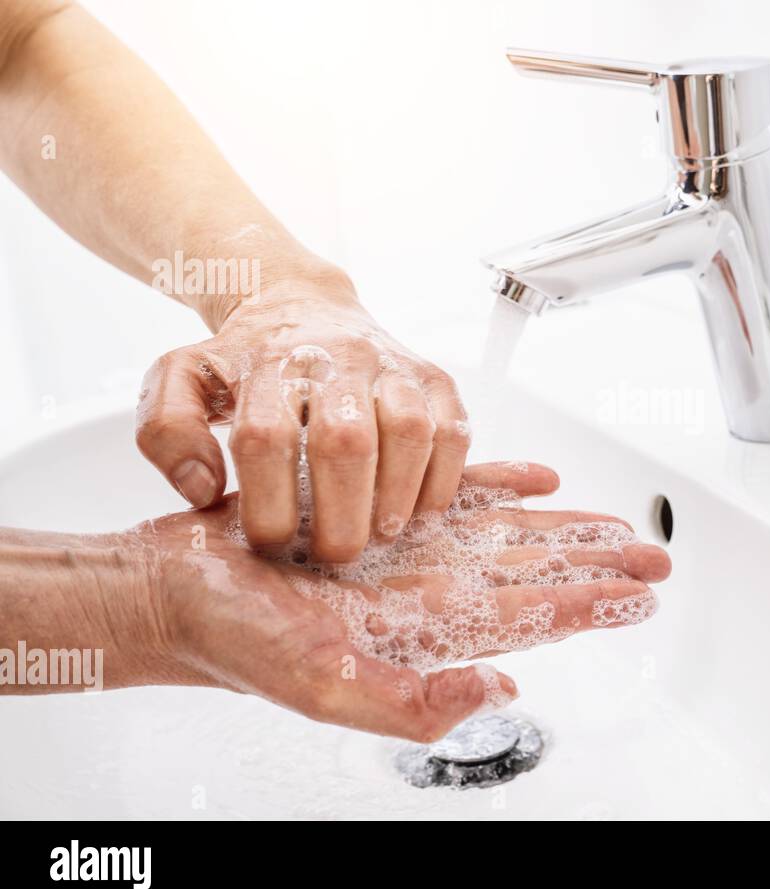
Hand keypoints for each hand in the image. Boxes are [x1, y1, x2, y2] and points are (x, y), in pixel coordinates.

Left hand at [135, 271, 470, 562]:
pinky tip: (420, 508)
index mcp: (267, 366)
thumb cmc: (245, 361)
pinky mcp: (434, 377)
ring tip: (382, 532)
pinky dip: (443, 476)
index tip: (271, 540)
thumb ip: (167, 431)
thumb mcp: (180, 380)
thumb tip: (204, 490)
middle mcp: (334, 359)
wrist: (300, 303)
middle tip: (335, 554)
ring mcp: (391, 366)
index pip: (265, 439)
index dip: (269, 503)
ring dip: (398, 494)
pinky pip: (454, 429)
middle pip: (344, 440)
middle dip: (342, 513)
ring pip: (408, 430)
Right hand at [141, 462, 669, 741]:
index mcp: (427, 628)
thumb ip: (417, 702)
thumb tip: (503, 691)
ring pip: (510, 532)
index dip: (592, 605)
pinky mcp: (380, 506)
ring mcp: (409, 547)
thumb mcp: (324, 685)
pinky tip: (538, 481)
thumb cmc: (236, 641)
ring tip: (614, 526)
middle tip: (655, 559)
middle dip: (598, 567)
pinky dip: (501, 483)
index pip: (533, 616)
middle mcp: (429, 587)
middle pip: (537, 574)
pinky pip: (457, 493)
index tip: (643, 595)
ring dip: (564, 529)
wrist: (176, 588)